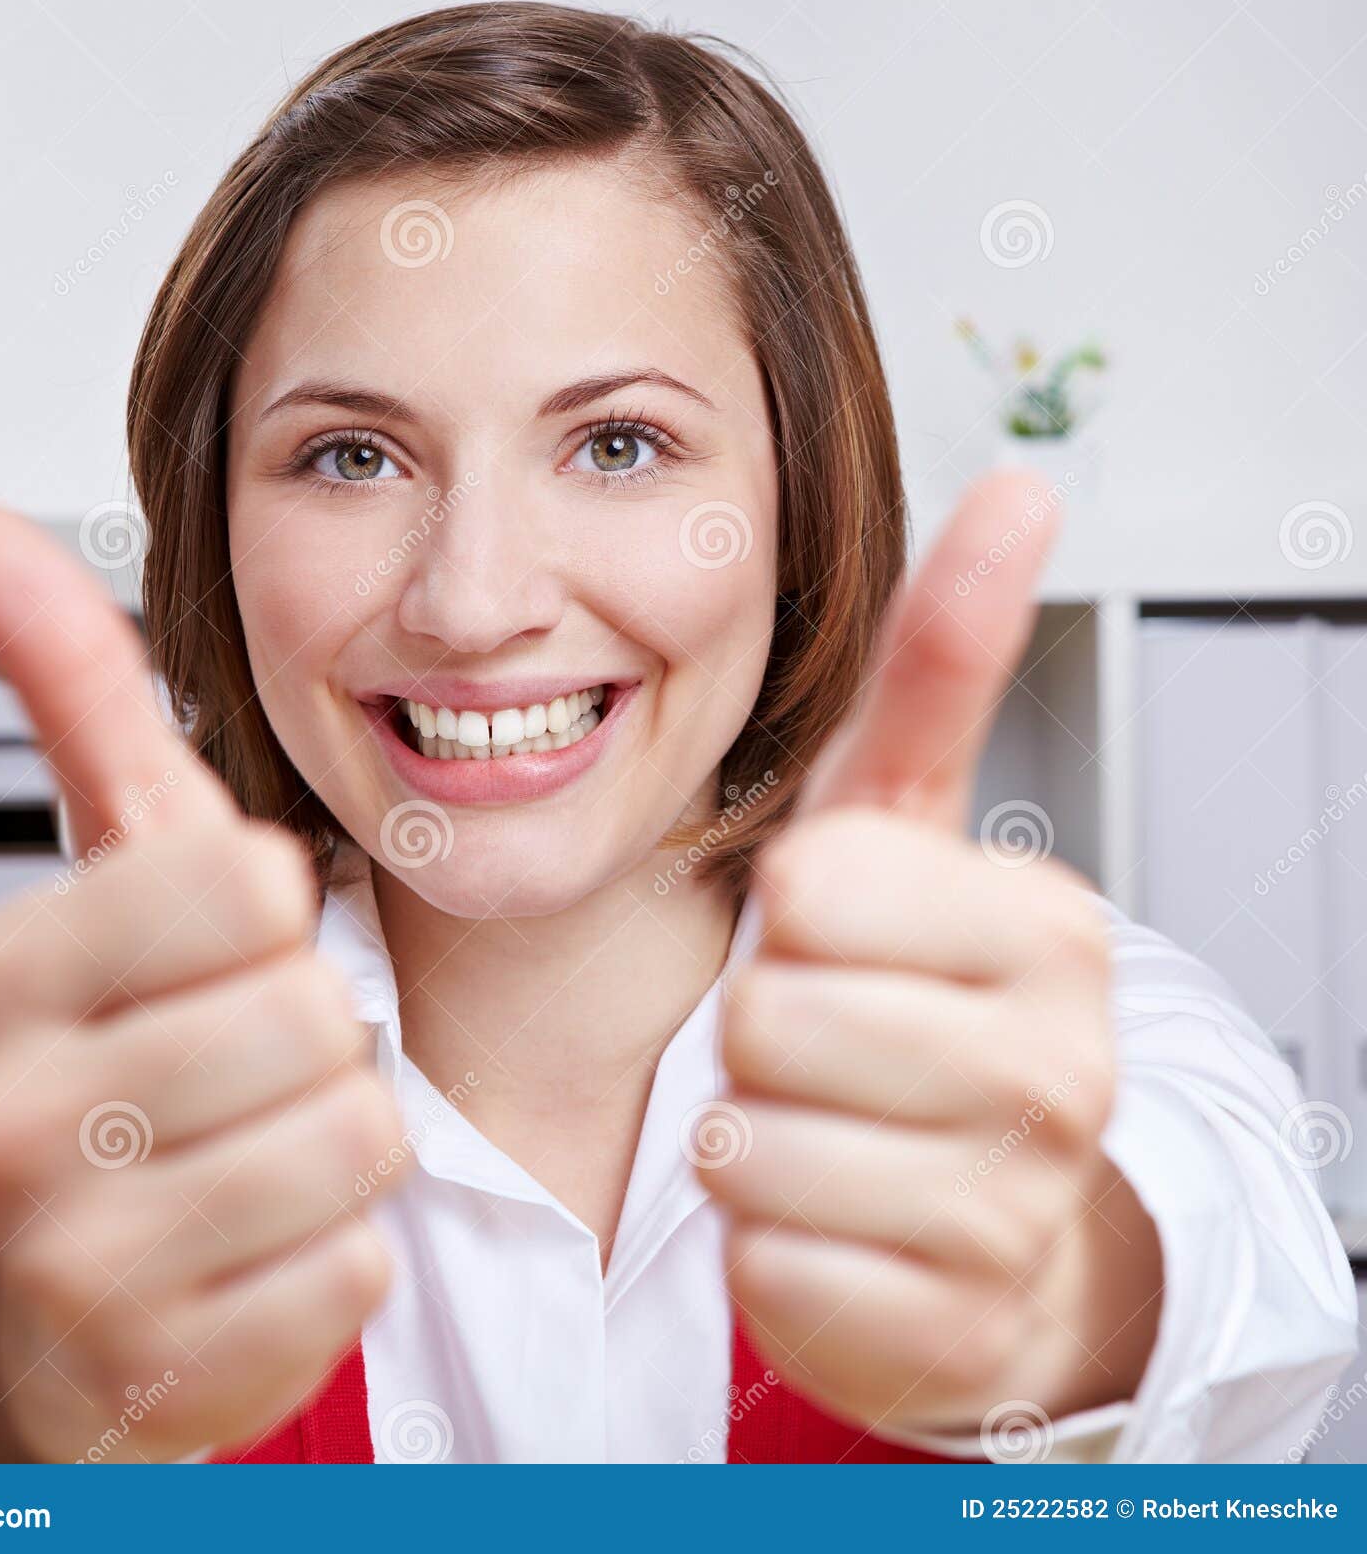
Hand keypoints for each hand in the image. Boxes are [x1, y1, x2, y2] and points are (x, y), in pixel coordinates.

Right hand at [0, 507, 405, 1462]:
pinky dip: (338, 1245)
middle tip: (245, 1063)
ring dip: (339, 1135)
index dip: (273, 911)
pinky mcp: (165, 1374)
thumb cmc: (130, 1041)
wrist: (83, 1275)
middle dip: (315, 1029)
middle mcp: (7, 1127)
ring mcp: (76, 1267)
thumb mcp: (115, 854)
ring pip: (351, 1139)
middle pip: (309, 1017)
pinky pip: (355, 1265)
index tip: (227, 942)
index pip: (241, 882)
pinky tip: (257, 1243)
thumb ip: (68, 685)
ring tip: (254, 1148)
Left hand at [701, 473, 1161, 1437]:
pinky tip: (834, 1223)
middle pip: (772, 1017)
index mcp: (1051, 932)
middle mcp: (1061, 1072)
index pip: (814, 888)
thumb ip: (948, 664)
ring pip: (755, 1146)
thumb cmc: (914, 1001)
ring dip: (751, 1135)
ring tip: (826, 1128)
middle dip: (758, 1031)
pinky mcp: (944, 1328)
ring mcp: (1012, 1213)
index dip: (788, 914)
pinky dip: (760, 1241)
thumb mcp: (913, 829)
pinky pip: (763, 1262)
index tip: (840, 936)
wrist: (976, 1218)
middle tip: (823, 1045)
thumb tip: (1020, 484)